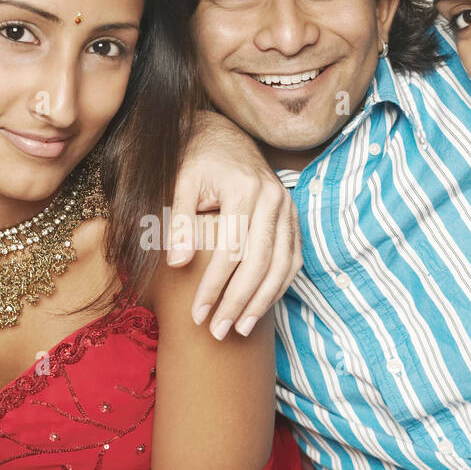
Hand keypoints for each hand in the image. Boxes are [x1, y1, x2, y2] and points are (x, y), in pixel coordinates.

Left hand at [170, 110, 302, 339]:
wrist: (222, 137)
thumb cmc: (196, 162)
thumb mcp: (180, 183)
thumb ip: (179, 222)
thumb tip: (177, 264)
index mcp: (245, 190)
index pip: (231, 251)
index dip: (214, 287)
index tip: (198, 315)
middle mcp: (273, 199)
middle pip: (260, 263)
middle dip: (239, 302)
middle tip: (219, 332)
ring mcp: (288, 209)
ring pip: (282, 265)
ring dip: (262, 301)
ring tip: (240, 329)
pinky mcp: (293, 217)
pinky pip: (293, 259)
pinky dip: (279, 286)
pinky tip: (261, 307)